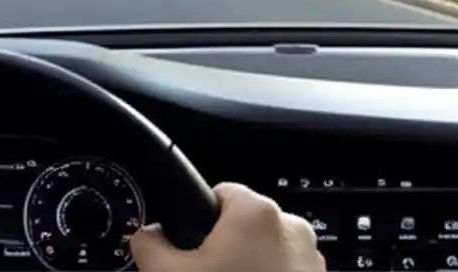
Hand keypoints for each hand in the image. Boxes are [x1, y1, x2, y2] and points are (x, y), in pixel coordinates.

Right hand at [131, 182, 323, 271]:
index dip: (196, 221)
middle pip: (243, 226)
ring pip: (266, 253)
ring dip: (247, 269)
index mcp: (255, 212)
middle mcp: (291, 228)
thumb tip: (146, 236)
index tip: (188, 248)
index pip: (217, 193)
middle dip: (223, 250)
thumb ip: (149, 245)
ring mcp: (311, 260)